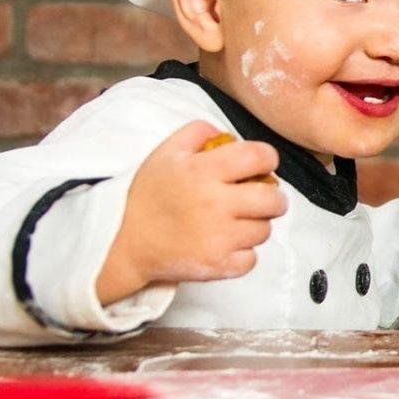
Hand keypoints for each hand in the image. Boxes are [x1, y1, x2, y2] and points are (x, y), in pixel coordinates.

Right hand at [97, 121, 284, 304]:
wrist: (124, 241)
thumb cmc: (147, 195)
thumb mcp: (166, 152)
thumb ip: (198, 132)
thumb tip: (228, 135)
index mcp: (203, 171)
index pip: (260, 157)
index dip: (267, 158)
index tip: (261, 165)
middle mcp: (215, 204)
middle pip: (273, 199)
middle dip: (273, 196)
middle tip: (261, 197)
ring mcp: (218, 239)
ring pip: (265, 230)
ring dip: (256, 224)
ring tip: (237, 221)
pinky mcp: (217, 266)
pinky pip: (252, 259)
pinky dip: (244, 252)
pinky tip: (227, 242)